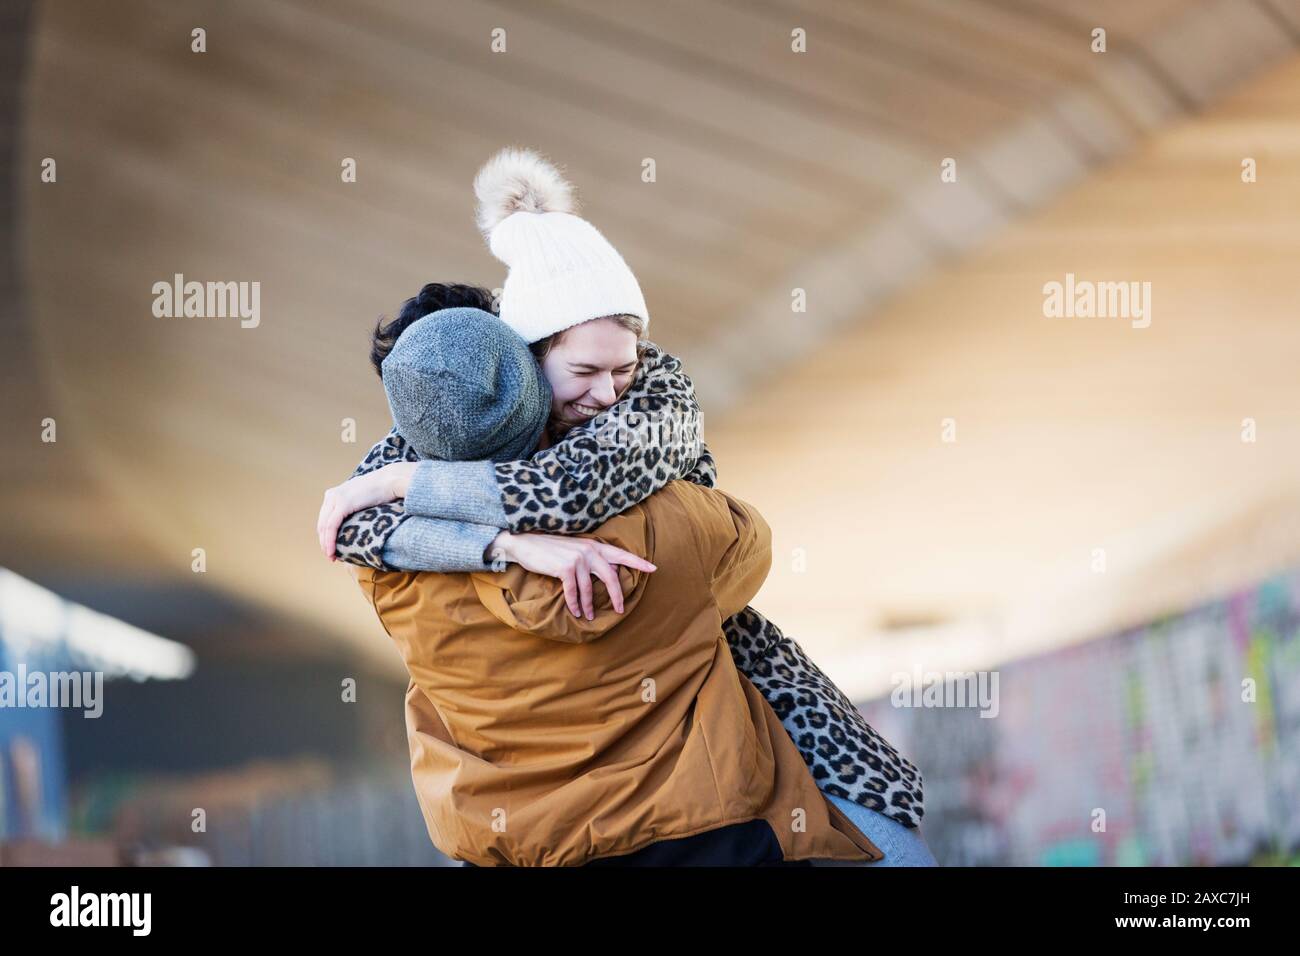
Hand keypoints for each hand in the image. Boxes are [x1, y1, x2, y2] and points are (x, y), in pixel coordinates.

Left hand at [317, 462, 416, 559]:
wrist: (390, 480)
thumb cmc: (382, 489)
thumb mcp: (361, 497)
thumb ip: (354, 506)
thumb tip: (356, 521)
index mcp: (334, 493)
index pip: (324, 518)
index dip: (326, 535)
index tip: (331, 548)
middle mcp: (331, 495)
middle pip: (322, 524)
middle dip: (324, 542)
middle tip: (330, 556)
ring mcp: (336, 498)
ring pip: (324, 527)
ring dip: (326, 544)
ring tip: (331, 557)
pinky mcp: (343, 504)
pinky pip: (331, 526)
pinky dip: (330, 540)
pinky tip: (332, 550)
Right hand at [490, 532, 655, 618]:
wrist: (525, 543)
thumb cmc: (550, 549)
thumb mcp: (575, 549)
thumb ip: (591, 558)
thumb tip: (608, 573)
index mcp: (594, 546)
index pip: (621, 554)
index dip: (638, 562)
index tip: (654, 568)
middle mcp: (589, 551)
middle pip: (611, 576)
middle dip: (617, 595)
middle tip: (620, 610)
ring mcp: (578, 559)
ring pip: (589, 589)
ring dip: (589, 605)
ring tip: (588, 615)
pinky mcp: (565, 568)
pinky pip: (574, 592)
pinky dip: (574, 604)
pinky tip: (575, 611)